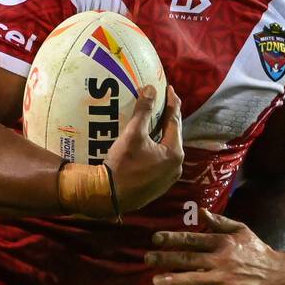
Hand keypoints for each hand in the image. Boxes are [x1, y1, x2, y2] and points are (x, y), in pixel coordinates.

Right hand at [105, 85, 183, 211]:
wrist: (109, 195)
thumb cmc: (122, 164)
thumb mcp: (132, 134)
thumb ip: (143, 111)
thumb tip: (150, 89)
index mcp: (174, 152)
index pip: (175, 121)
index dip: (172, 103)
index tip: (169, 89)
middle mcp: (176, 166)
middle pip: (173, 136)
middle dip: (168, 119)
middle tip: (163, 103)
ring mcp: (168, 179)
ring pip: (168, 150)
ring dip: (163, 135)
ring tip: (156, 122)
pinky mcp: (158, 186)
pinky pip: (161, 162)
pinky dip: (157, 150)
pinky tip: (149, 145)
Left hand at [148, 209, 284, 284]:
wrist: (279, 277)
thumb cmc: (258, 253)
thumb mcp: (243, 231)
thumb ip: (221, 222)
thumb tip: (201, 212)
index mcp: (224, 242)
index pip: (193, 239)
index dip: (173, 238)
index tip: (155, 238)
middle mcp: (223, 259)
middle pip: (188, 258)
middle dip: (165, 258)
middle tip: (147, 258)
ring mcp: (225, 279)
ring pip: (193, 280)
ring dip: (173, 281)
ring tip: (155, 281)